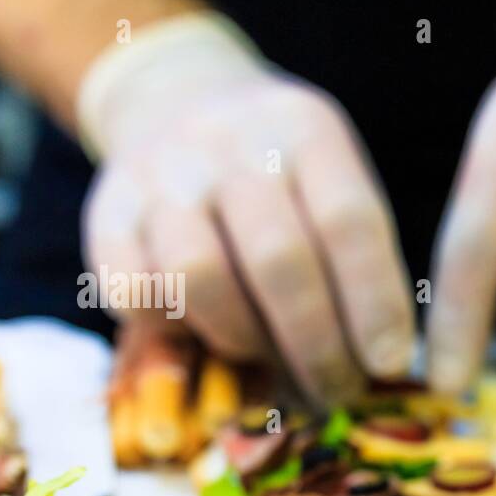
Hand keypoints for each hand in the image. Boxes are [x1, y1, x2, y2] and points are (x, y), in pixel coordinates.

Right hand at [79, 14, 413, 404]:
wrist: (178, 104)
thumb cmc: (284, 178)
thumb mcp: (334, 183)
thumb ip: (360, 260)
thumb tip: (387, 369)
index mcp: (304, 129)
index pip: (348, 220)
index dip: (373, 302)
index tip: (390, 364)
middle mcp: (229, 141)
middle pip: (277, 259)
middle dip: (317, 345)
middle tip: (339, 391)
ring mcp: (160, 174)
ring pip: (200, 278)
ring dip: (245, 340)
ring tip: (270, 357)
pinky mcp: (105, 213)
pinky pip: (136, 295)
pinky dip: (177, 333)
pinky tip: (205, 335)